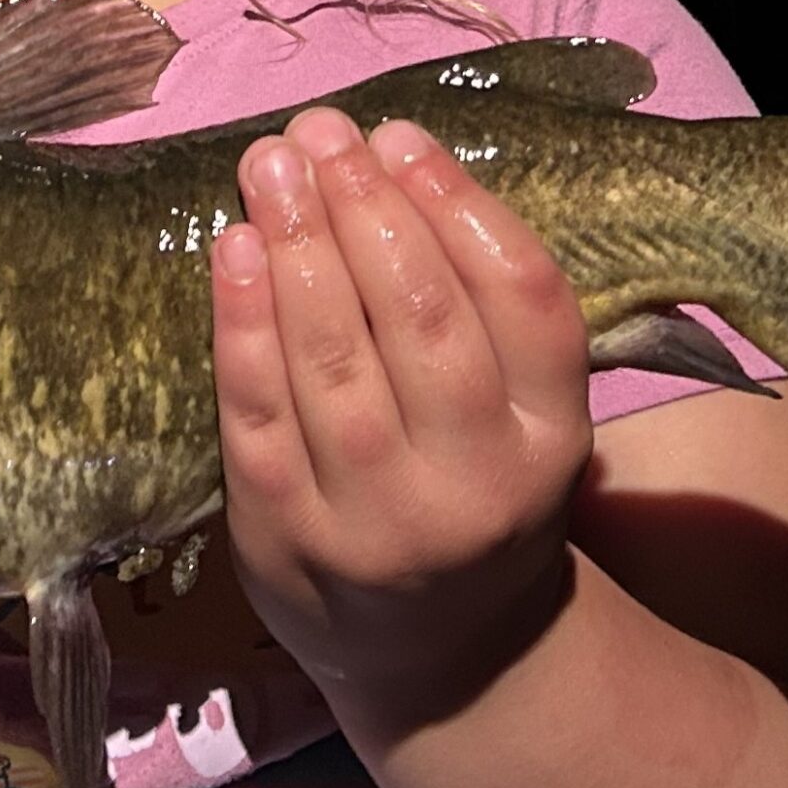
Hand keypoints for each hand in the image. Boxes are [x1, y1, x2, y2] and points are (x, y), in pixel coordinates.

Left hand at [211, 108, 595, 721]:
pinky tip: (234, 251)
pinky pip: (260, 412)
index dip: (457, 202)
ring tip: (270, 166)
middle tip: (321, 132)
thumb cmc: (477, 488)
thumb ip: (483, 310)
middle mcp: (477, 483)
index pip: (521, 297)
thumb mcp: (526, 415)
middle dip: (364, 206)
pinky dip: (242, 322)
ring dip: (297, 244)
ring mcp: (379, 518)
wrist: (442, 655)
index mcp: (553, 437)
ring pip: (335, 358)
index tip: (401, 137)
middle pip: (421, 316)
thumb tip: (392, 159)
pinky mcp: (289, 538)